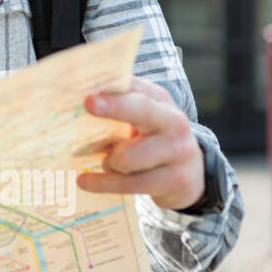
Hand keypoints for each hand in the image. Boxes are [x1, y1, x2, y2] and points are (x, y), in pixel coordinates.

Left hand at [77, 76, 204, 210]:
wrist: (192, 174)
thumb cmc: (153, 140)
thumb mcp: (142, 119)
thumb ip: (118, 105)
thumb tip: (79, 98)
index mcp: (160, 101)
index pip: (136, 88)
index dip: (113, 88)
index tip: (89, 90)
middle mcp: (174, 121)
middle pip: (141, 109)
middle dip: (114, 106)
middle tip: (89, 104)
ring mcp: (178, 151)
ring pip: (127, 156)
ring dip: (109, 161)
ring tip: (107, 162)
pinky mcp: (176, 181)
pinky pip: (130, 183)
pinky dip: (103, 183)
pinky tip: (84, 181)